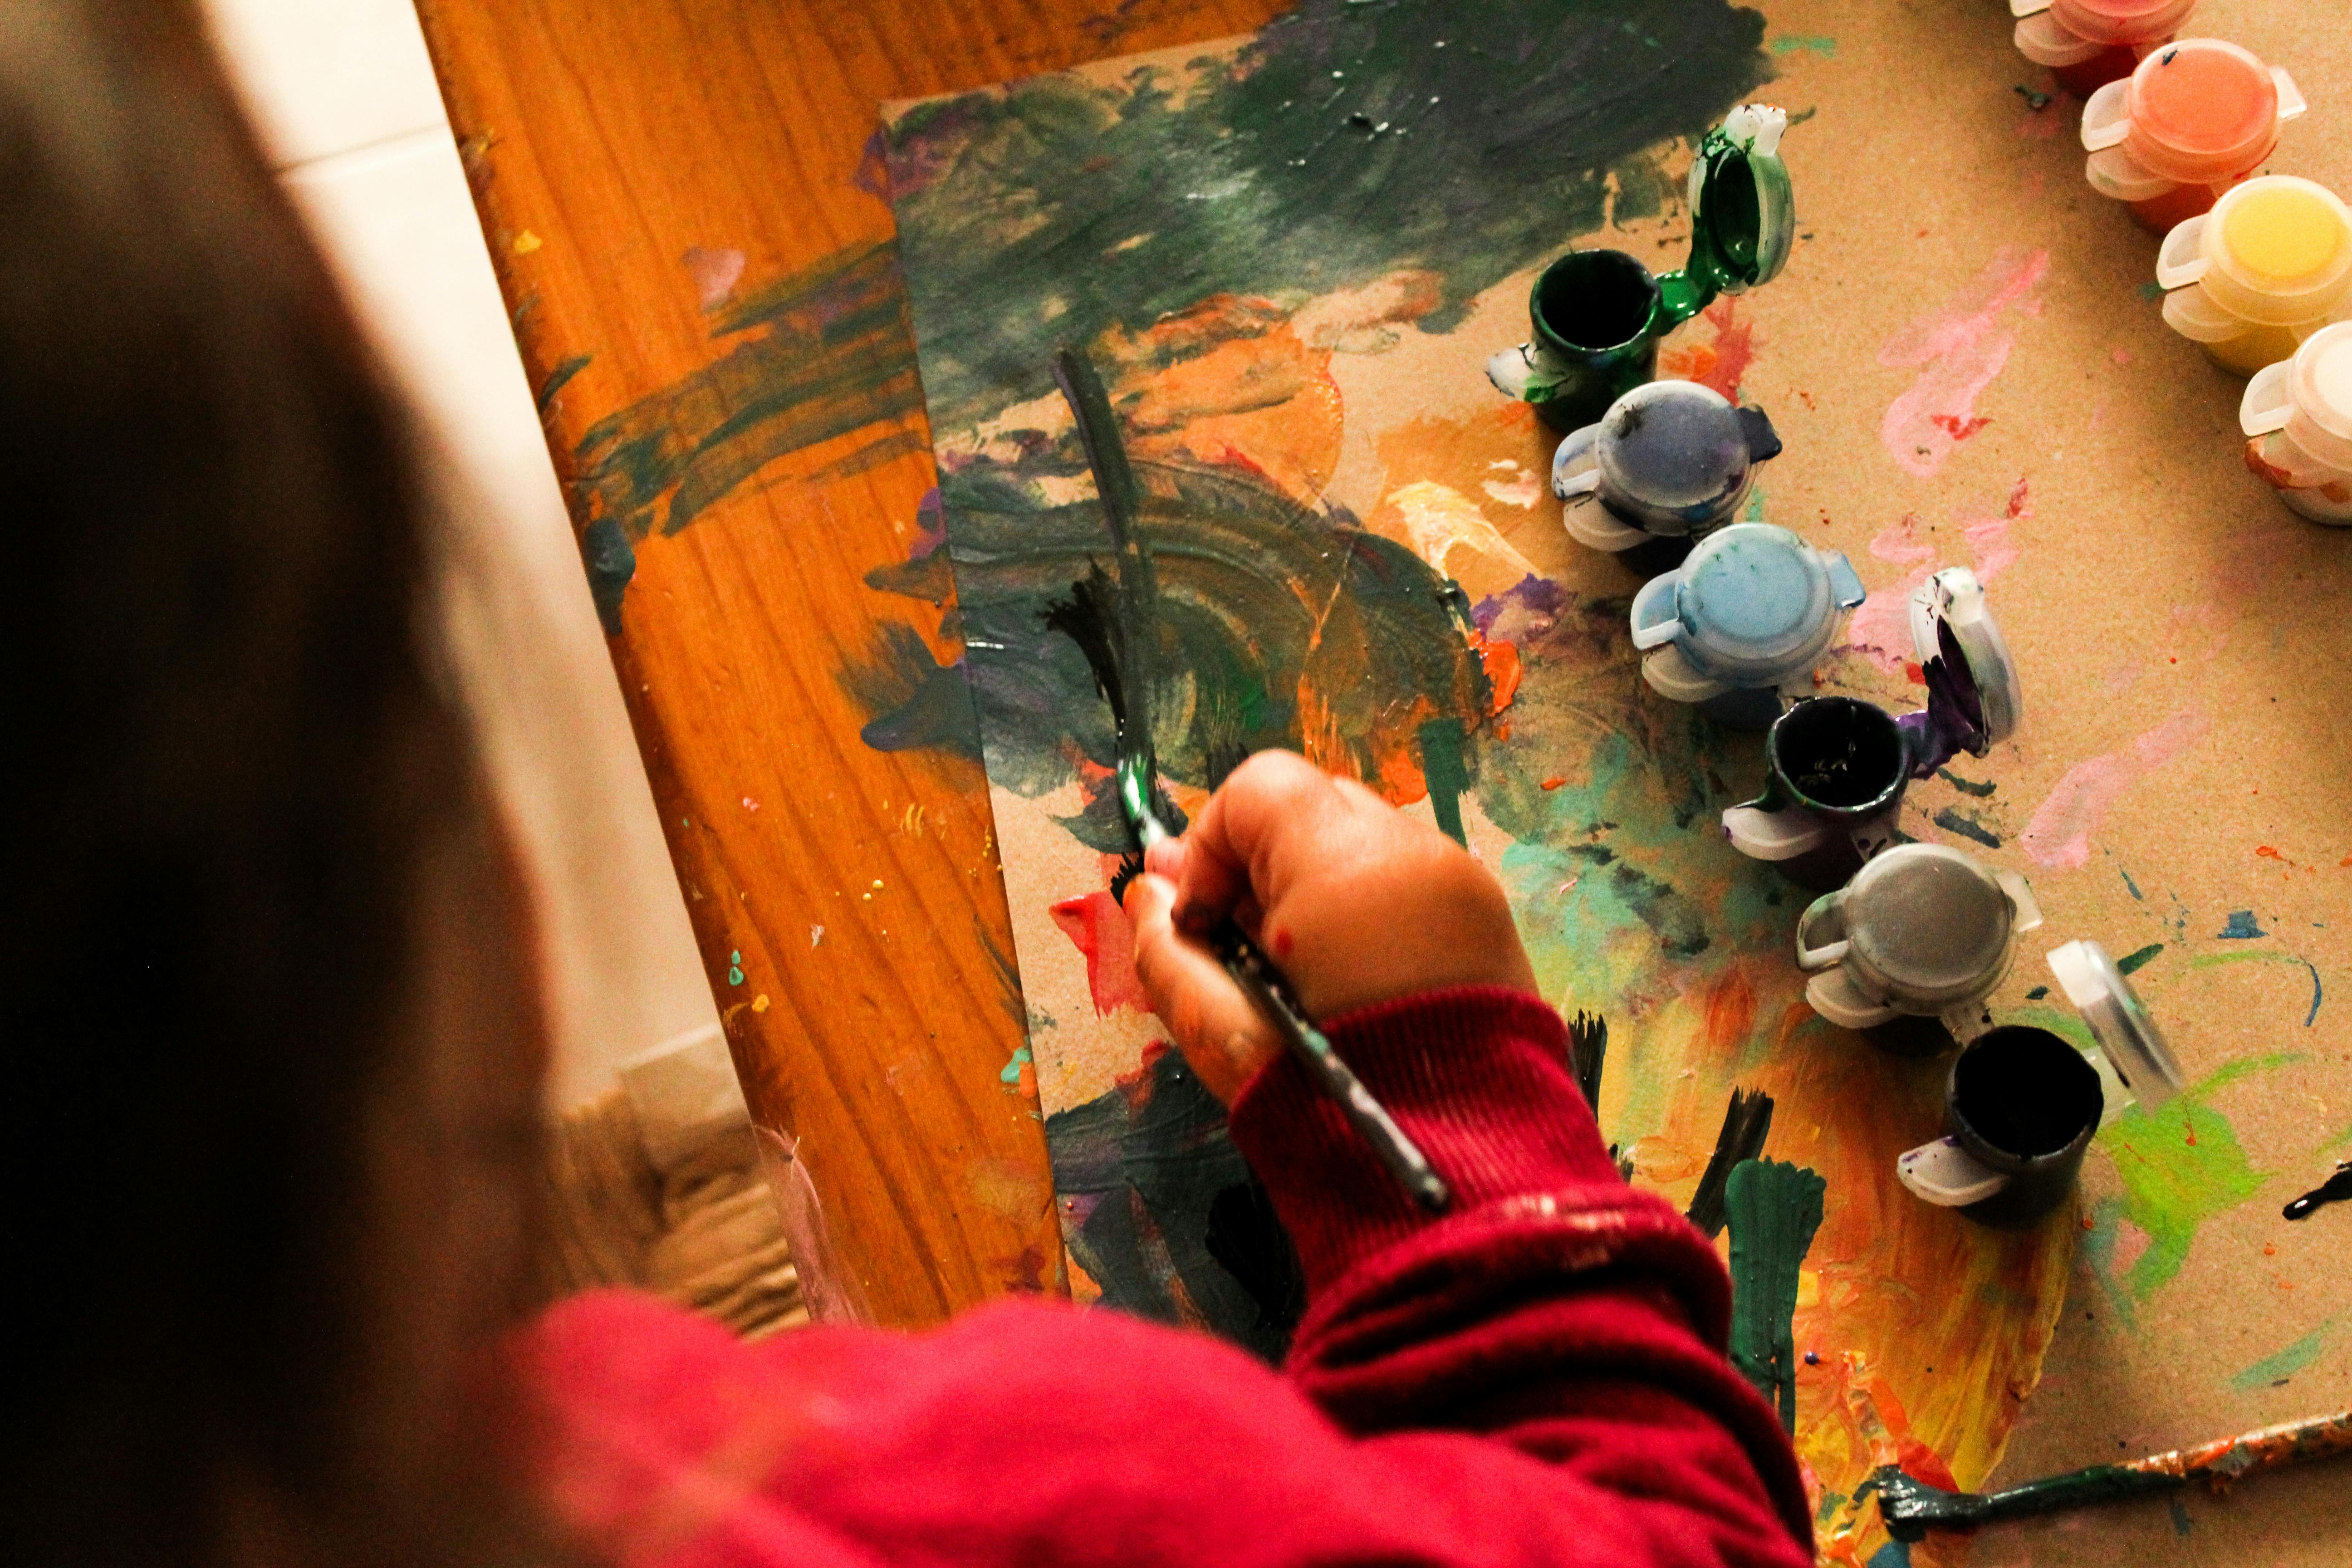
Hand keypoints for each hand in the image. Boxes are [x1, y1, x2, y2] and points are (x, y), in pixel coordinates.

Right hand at [1121, 750, 1538, 1102]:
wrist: (1448, 1173)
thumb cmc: (1319, 1093)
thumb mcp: (1216, 1024)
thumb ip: (1166, 945)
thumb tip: (1150, 891)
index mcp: (1345, 863)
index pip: (1258, 789)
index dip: (1209, 844)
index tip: (1200, 921)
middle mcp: (1414, 853)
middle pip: (1314, 808)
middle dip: (1262, 862)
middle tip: (1236, 940)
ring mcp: (1463, 888)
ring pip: (1365, 846)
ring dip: (1315, 888)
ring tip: (1295, 971)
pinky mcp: (1491, 927)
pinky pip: (1410, 886)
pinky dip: (1368, 913)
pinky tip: (1349, 983)